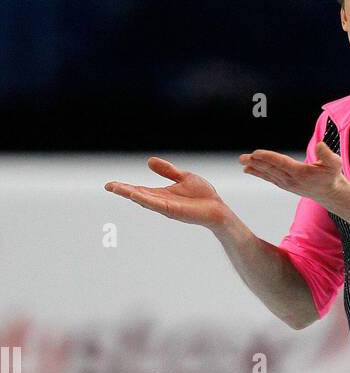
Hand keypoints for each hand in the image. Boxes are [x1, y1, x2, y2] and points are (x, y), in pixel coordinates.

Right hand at [104, 158, 228, 228]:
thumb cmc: (203, 195)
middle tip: (109, 186)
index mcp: (162, 194)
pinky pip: (156, 204)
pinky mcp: (173, 211)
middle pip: (138, 195)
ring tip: (116, 188)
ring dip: (130, 194)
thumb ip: (167, 170)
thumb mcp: (183, 177)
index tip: (110, 184)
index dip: (125, 187)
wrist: (217, 208)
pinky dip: (145, 199)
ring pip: (144, 200)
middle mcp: (161, 202)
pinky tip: (135, 194)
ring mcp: (166, 207)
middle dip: (123, 191)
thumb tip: (149, 161)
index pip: (139, 189)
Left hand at [239, 140, 348, 209]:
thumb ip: (327, 155)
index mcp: (300, 173)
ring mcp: (287, 183)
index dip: (267, 157)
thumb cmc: (332, 175)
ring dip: (254, 168)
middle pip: (270, 169)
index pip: (280, 163)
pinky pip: (269, 178)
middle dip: (256, 163)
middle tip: (242, 158)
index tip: (255, 154)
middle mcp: (291, 179)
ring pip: (268, 174)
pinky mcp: (285, 185)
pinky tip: (249, 169)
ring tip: (242, 163)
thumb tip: (319, 144)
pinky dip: (259, 173)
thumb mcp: (335, 164)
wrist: (330, 193)